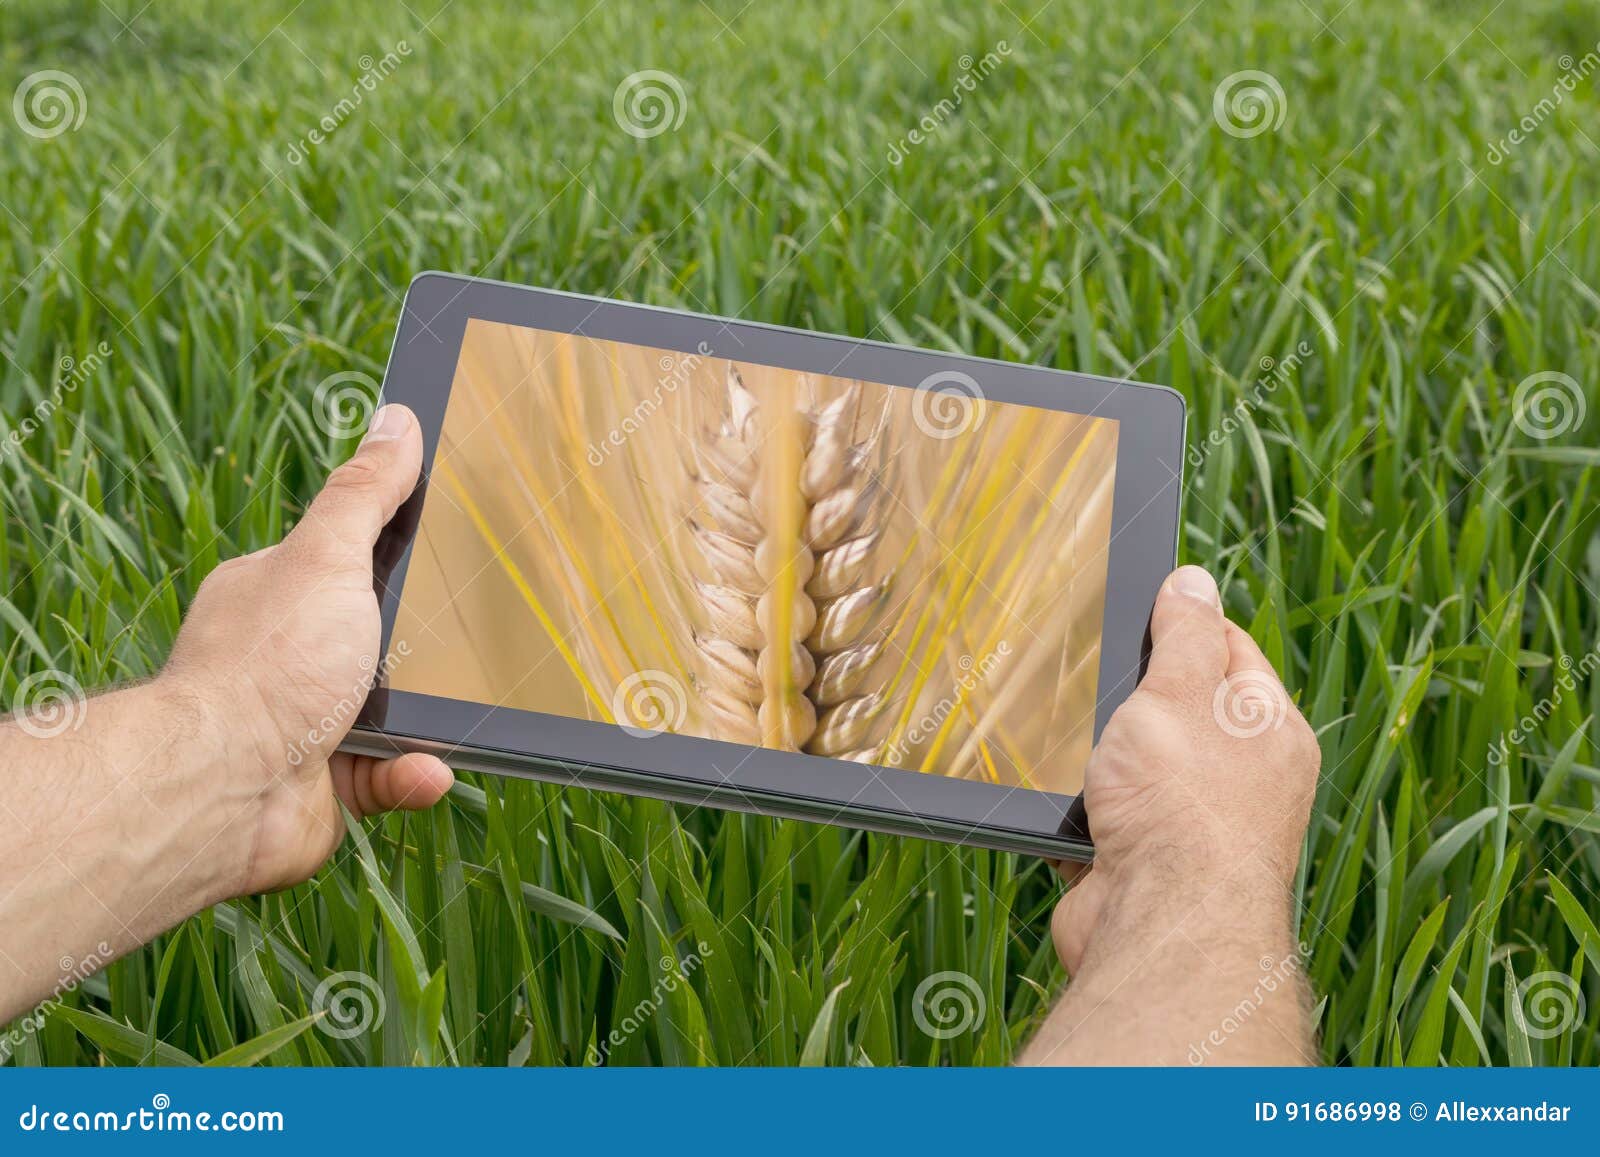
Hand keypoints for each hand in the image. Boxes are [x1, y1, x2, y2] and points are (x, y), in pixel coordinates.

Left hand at [163, 403, 452, 894]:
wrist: (224, 791)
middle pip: (377, 637)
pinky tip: (426, 769)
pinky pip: (390, 774)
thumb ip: (366, 494)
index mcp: (277, 592)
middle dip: (425, 648)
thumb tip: (398, 420)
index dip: (397, 556)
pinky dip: (413, 774)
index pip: (346, 559)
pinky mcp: (327, 785)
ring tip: (456, 716)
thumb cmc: (268, 667)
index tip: (452, 554)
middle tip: (469, 643)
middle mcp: (285, 656)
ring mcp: (305, 722)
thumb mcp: (329, 558)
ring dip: (430, 718)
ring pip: (393, 710)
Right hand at [1051, 564, 1319, 972]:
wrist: (1160, 924)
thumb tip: (1194, 580)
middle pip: (1178, 711)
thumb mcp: (1181, 690)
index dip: (1185, 625)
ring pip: (1135, 767)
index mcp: (1268, 731)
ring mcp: (1191, 829)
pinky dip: (1078, 810)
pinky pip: (1102, 820)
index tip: (1140, 609)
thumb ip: (1187, 633)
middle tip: (1091, 673)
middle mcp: (1241, 781)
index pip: (1230, 653)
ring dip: (1099, 757)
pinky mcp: (1142, 869)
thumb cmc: (1184, 802)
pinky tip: (1061, 798)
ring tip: (1073, 740)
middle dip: (1131, 696)